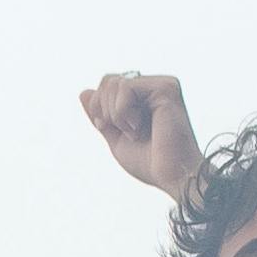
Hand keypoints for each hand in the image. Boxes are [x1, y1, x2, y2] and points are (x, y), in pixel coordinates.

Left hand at [80, 72, 202, 202]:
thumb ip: (101, 116)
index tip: (110, 129)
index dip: (99, 107)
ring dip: (115, 115)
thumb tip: (84, 92)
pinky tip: (139, 127)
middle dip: (104, 110)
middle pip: (108, 80)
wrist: (172, 176)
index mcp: (145, 97)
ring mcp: (162, 85)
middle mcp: (155, 87)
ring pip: (114, 83)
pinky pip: (125, 87)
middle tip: (124, 132)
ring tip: (135, 132)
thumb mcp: (115, 138)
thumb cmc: (150, 162)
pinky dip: (122, 112)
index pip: (108, 85)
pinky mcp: (166, 88)